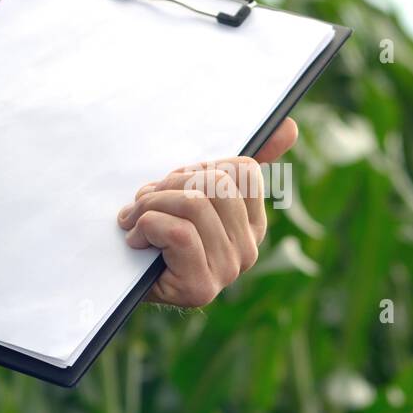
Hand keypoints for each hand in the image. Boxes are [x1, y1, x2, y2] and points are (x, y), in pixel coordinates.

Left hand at [116, 118, 298, 306]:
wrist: (123, 284)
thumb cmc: (158, 234)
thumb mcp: (193, 192)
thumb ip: (235, 165)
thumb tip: (289, 125)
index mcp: (253, 224)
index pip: (243, 169)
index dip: (196, 169)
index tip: (173, 186)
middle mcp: (249, 249)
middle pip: (216, 183)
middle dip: (168, 184)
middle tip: (144, 201)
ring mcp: (228, 270)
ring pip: (194, 204)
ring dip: (150, 205)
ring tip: (135, 218)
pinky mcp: (202, 286)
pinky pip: (179, 233)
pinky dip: (146, 226)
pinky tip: (135, 239)